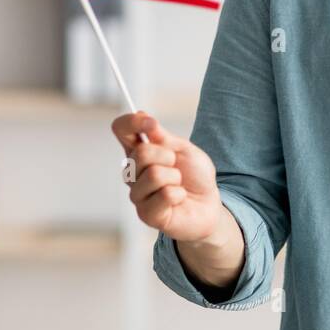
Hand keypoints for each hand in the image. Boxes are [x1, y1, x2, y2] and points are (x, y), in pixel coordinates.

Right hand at [111, 111, 227, 243]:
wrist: (208, 204)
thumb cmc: (194, 176)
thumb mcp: (183, 149)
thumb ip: (162, 136)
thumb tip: (141, 115)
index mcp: (139, 152)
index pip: (121, 130)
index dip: (132, 122)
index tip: (151, 123)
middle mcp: (132, 173)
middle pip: (140, 153)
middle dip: (168, 156)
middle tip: (176, 166)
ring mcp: (137, 194)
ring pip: (154, 175)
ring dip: (176, 178)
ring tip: (178, 185)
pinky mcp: (146, 214)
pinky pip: (165, 195)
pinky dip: (179, 194)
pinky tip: (178, 199)